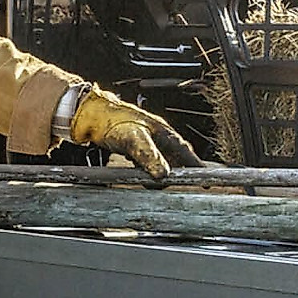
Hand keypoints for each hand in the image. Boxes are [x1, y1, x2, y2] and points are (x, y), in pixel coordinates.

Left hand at [71, 85, 202, 183]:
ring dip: (163, 171)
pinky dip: (150, 169)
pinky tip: (144, 174)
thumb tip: (164, 174)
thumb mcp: (133, 139)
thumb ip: (149, 156)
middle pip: (177, 156)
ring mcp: (147, 138)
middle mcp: (158, 134)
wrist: (90, 113)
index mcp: (162, 131)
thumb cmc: (112, 120)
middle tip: (182, 183)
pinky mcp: (135, 143)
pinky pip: (149, 159)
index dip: (196, 166)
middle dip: (180, 171)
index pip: (185, 151)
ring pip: (163, 158)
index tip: (206, 179)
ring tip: (159, 182)